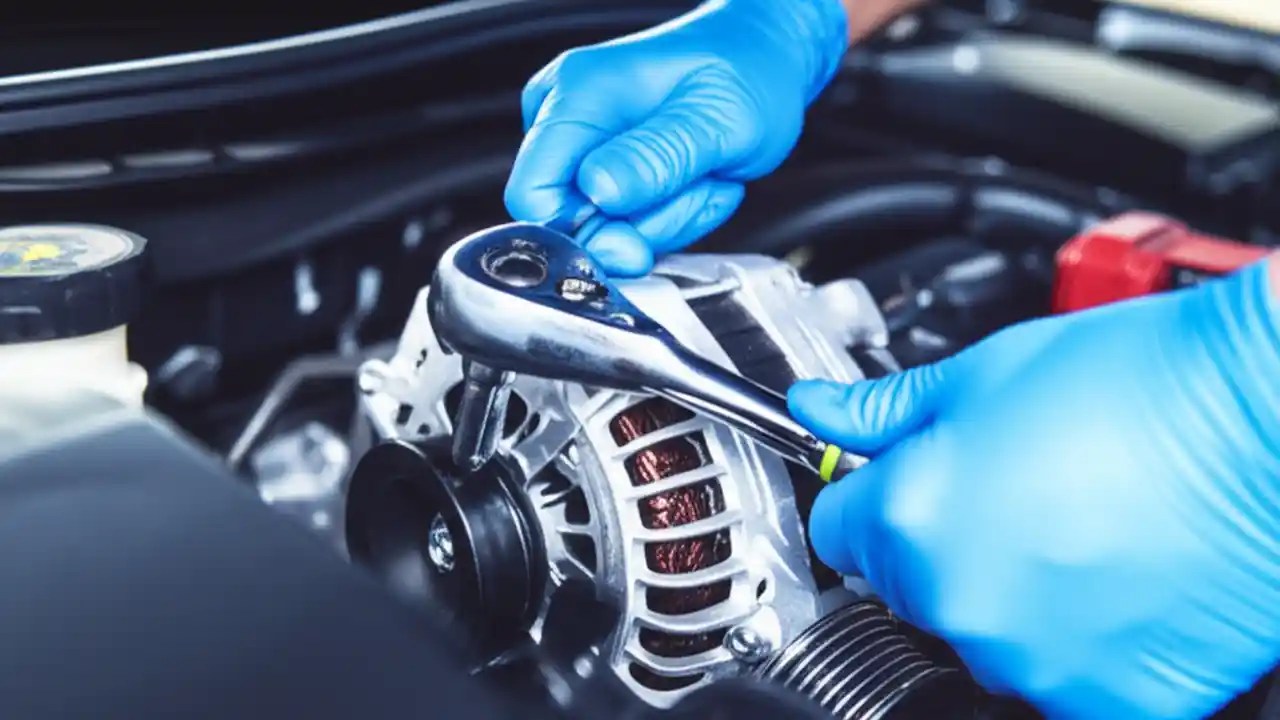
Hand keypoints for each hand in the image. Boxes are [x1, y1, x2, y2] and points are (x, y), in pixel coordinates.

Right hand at [505, 0, 848, 275]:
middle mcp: (564, 113)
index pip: (532, 196)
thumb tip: (597, 191)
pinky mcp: (600, 164)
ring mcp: (580, 139)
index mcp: (578, 94)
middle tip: (698, 184)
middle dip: (641, 224)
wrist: (763, 58)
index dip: (578, 237)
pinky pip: (621, 222)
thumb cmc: (748, 75)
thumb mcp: (718, 121)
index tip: (638, 246)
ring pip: (601, 229)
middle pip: (570, 221)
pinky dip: (666, 216)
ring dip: (664, 219)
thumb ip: (657, 158)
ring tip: (702, 173)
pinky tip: (693, 180)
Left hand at [788, 259, 1279, 718]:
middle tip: (1020, 491)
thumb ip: (885, 412)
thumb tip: (820, 409)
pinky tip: (1120, 577)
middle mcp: (958, 603)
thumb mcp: (982, 374)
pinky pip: (1063, 678)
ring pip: (986, 635)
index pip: (840, 530)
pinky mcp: (1110, 704)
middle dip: (945, 544)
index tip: (908, 483)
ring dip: (1015, 596)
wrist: (1265, 420)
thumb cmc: (1138, 384)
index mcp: (909, 519)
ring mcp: (1034, 662)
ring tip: (1081, 527)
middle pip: (910, 587)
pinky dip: (1084, 642)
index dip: (874, 499)